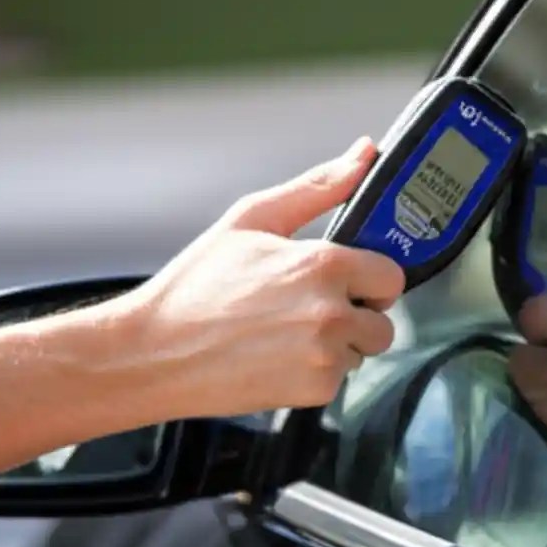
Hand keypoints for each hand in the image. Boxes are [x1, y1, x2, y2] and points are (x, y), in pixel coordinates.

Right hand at [101, 137, 405, 419]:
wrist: (155, 353)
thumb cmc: (196, 286)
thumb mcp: (252, 220)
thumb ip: (318, 187)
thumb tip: (364, 154)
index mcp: (323, 264)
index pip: (390, 274)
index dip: (369, 276)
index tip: (346, 278)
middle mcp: (332, 312)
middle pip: (384, 318)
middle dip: (357, 313)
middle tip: (310, 306)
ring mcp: (325, 356)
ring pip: (362, 349)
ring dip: (339, 343)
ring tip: (286, 332)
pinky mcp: (315, 391)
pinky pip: (339, 378)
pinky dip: (316, 371)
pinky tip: (277, 356)